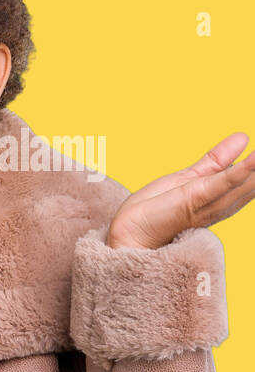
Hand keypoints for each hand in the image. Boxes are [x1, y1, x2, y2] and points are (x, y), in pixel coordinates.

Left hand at [106, 132, 254, 249]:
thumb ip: (218, 160)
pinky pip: (221, 185)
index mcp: (223, 197)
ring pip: (246, 184)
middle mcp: (222, 203)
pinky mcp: (193, 201)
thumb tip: (243, 137)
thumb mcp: (191, 176)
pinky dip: (240, 172)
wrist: (128, 233)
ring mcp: (209, 204)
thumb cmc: (155, 210)